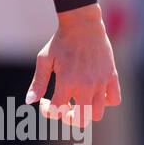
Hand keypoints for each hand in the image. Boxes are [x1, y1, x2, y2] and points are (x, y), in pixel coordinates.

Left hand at [25, 4, 120, 126]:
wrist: (83, 24)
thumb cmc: (61, 41)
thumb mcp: (44, 59)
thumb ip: (38, 82)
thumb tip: (29, 101)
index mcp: (66, 82)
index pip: (57, 111)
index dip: (48, 111)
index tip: (46, 101)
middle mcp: (85, 85)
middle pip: (81, 120)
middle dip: (69, 119)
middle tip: (65, 108)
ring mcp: (101, 82)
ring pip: (97, 114)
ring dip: (87, 113)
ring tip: (80, 102)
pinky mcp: (112, 76)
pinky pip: (114, 99)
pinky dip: (106, 101)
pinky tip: (95, 93)